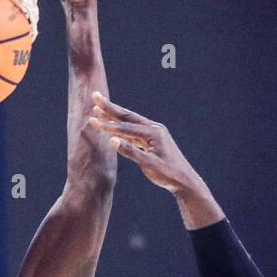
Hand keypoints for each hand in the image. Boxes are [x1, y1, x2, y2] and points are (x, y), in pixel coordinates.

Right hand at [87, 94, 207, 196]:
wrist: (184, 180)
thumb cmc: (168, 174)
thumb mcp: (148, 164)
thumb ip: (130, 152)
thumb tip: (111, 141)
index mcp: (153, 132)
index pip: (125, 127)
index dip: (107, 124)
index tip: (91, 119)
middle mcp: (153, 128)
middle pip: (128, 116)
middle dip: (110, 107)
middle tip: (95, 95)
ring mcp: (153, 133)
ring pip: (130, 122)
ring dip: (114, 116)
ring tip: (99, 108)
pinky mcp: (152, 140)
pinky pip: (134, 131)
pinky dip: (122, 128)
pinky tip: (113, 125)